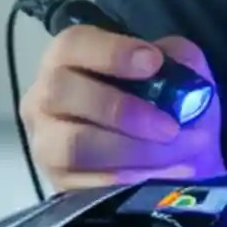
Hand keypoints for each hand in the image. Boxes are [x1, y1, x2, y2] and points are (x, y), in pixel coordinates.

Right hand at [20, 25, 224, 191]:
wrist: (174, 160)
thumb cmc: (168, 106)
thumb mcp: (181, 73)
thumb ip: (180, 59)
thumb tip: (176, 63)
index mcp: (70, 59)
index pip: (73, 44)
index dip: (111, 52)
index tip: (153, 62)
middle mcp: (45, 97)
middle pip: (62, 92)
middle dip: (123, 110)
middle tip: (171, 126)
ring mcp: (46, 142)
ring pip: (75, 144)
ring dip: (133, 149)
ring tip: (176, 150)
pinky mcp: (59, 182)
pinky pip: (88, 181)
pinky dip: (133, 176)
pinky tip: (165, 171)